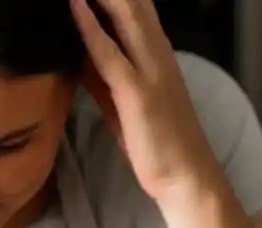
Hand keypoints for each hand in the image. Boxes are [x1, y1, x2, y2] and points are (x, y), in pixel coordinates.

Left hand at [70, 0, 222, 202]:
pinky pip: (109, 53)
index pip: (135, 5)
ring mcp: (150, 70)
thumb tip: (75, 53)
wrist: (186, 176)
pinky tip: (75, 5)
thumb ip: (101, 74)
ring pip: (125, 15)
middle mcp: (157, 52)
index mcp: (156, 51)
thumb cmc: (156, 141)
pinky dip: (90, 26)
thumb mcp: (122, 100)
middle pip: (133, 2)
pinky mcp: (138, 93)